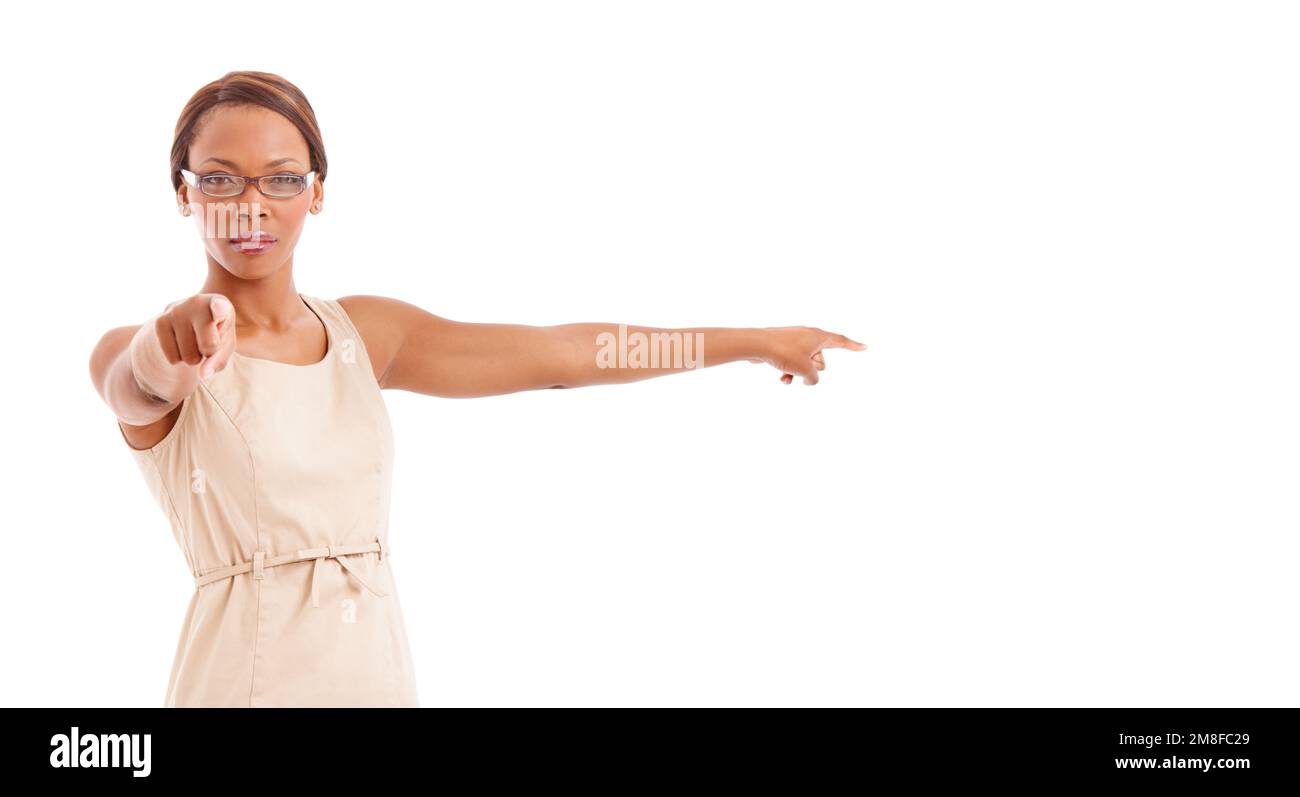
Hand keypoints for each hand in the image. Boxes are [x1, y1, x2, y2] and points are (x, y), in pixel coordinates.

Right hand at [155, 293, 237, 380]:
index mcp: (220, 304)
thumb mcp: (225, 344)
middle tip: (208, 342)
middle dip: (210, 353)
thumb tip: (202, 375)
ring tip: (194, 341)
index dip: (219, 309)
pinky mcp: (159, 322)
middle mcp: (196, 303)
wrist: (188, 319)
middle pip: (209, 346)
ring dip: (193, 357)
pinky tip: (181, 343)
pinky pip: (173, 358)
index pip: (220, 307)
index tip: (218, 308)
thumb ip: (219, 359)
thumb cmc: (215, 333)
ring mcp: (175, 311)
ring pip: (189, 356)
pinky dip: (179, 359)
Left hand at [749, 326, 865, 384]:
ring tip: (787, 374)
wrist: (756, 345)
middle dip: (813, 369)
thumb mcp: (806, 370)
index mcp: (818, 336)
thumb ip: (814, 378)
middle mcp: (808, 335)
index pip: (840, 341)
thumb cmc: (783, 353)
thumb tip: (808, 378)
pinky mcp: (782, 347)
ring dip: (798, 373)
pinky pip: (792, 363)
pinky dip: (789, 371)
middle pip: (821, 359)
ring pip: (805, 364)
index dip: (853, 346)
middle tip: (801, 366)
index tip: (865, 347)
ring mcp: (794, 340)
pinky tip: (781, 377)